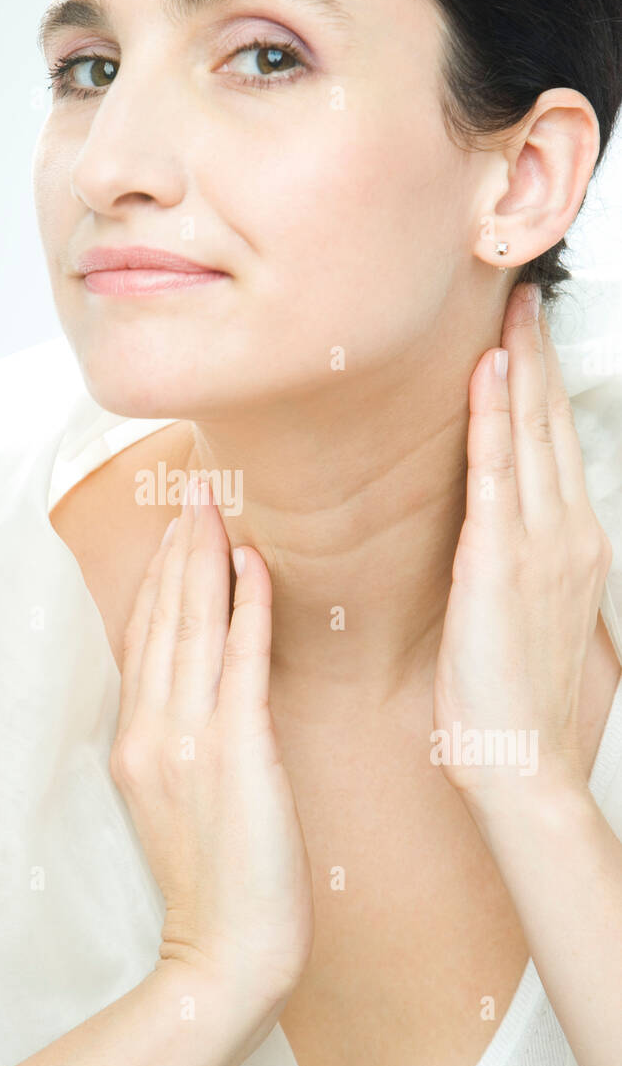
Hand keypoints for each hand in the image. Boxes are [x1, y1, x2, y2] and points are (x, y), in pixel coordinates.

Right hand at [111, 477, 313, 1007]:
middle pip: (161, 621)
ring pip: (193, 628)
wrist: (225, 950)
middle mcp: (150, 731)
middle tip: (191, 489)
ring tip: (213, 505)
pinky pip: (241, 660)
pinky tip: (253, 564)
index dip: (157, 581)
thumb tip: (197, 686)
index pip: (142, 642)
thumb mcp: (175, 802)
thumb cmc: (215, 882)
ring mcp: (187, 739)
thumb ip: (177, 739)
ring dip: (204, 560)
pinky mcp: (235, 750)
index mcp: (133, 742)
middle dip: (177, 549)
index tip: (171, 533)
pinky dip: (246, 606)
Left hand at [433, 282, 612, 821]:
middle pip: (553, 427)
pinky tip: (490, 373)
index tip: (529, 345)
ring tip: (511, 311)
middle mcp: (567, 537)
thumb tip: (522, 560)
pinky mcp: (501, 563)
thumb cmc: (521, 709)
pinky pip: (497, 473)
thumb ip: (536, 580)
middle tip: (523, 299)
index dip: (544, 391)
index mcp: (575, 551)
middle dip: (538, 358)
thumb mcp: (543, 629)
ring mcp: (541, 546)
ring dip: (521, 366)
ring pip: (533, 434)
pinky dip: (495, 418)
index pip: (559, 449)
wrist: (524, 766)